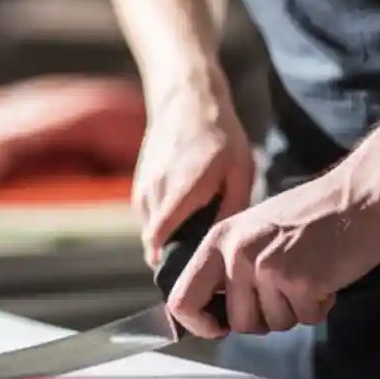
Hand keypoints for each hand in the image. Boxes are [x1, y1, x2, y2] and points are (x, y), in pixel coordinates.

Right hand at [135, 83, 253, 267]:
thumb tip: (224, 244)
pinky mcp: (140, 183)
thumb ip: (232, 209)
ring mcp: (144, 187)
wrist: (187, 100)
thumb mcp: (240, 171)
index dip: (169, 265)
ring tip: (195, 236)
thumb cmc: (220, 136)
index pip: (159, 242)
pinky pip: (148, 216)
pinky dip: (162, 222)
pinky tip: (185, 215)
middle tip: (200, 262)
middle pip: (154, 243)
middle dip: (173, 257)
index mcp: (180, 192)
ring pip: (150, 230)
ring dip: (167, 239)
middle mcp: (155, 192)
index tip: (189, 277)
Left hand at [168, 170, 379, 336]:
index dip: (199, 325)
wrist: (359, 196)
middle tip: (287, 288)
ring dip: (296, 309)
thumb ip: (229, 267)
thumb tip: (211, 315)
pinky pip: (306, 319)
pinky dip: (320, 306)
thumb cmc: (311, 216)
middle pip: (238, 323)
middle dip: (266, 317)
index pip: (182, 300)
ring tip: (309, 273)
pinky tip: (326, 276)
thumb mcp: (253, 231)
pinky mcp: (301, 282)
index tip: (218, 328)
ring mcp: (268, 268)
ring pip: (274, 324)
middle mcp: (238, 254)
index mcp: (219, 240)